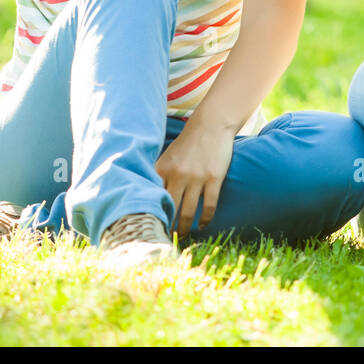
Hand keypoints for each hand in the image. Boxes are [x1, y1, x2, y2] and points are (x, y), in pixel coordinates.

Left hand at [154, 119, 235, 237]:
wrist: (211, 125)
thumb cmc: (188, 143)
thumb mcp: (168, 157)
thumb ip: (159, 175)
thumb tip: (149, 198)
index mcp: (163, 169)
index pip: (154, 199)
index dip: (152, 215)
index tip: (151, 227)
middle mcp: (178, 175)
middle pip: (170, 209)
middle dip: (167, 227)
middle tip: (165, 238)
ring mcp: (197, 177)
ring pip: (188, 212)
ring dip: (185, 227)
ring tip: (183, 235)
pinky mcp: (214, 178)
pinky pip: (209, 206)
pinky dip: (205, 219)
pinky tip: (203, 225)